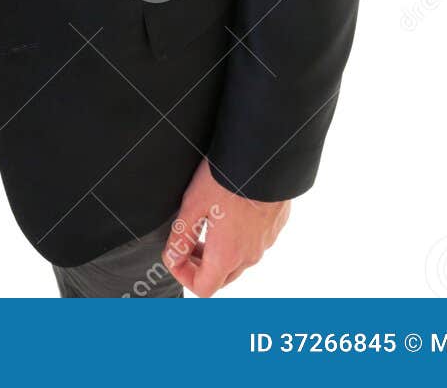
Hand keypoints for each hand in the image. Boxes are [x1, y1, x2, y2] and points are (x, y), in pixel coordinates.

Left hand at [163, 159, 289, 295]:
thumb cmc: (228, 178)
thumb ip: (181, 236)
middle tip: (189, 241)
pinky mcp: (274, 227)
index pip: (203, 289)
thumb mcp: (194, 204)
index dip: (183, 275)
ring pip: (239, 261)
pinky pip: (254, 243)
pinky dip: (239, 238)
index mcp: (226, 256)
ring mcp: (265, 243)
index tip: (175, 254)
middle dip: (200, 266)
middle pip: (221, 278)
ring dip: (220, 252)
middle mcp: (249, 256)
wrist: (265, 157)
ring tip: (208, 225)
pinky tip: (231, 212)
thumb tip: (172, 257)